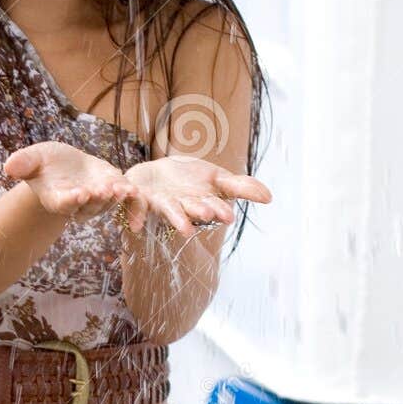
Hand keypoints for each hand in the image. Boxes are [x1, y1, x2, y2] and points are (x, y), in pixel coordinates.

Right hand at [3, 141, 144, 223]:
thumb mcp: (33, 159)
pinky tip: (138, 195)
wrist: (64, 167)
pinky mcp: (113, 193)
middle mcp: (79, 205)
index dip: (71, 200)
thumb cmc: (45, 164)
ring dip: (116, 199)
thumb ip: (23, 163)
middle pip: (89, 207)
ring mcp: (98, 201)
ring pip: (108, 204)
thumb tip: (8, 166)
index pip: (63, 204)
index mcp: (57, 199)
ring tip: (122, 189)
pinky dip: (133, 204)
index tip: (78, 193)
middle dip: (97, 199)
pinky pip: (125, 203)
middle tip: (103, 190)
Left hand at [121, 156, 272, 237]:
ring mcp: (158, 202)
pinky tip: (132, 224)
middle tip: (205, 216)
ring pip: (165, 210)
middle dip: (196, 213)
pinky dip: (133, 214)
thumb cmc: (191, 180)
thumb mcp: (218, 179)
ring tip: (183, 228)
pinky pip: (133, 204)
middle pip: (189, 210)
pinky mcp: (137, 196)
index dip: (219, 210)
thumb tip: (269, 197)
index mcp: (201, 202)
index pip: (212, 206)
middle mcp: (180, 206)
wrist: (157, 175)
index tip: (228, 215)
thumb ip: (241, 187)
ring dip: (174, 218)